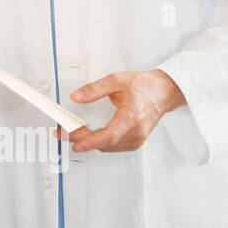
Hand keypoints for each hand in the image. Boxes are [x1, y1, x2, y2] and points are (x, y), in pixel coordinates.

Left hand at [58, 69, 185, 152]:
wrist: (164, 91)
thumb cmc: (145, 86)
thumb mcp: (116, 81)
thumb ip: (94, 89)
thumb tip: (76, 97)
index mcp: (132, 117)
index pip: (109, 135)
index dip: (91, 141)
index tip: (75, 143)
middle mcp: (136, 132)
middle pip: (104, 142)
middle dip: (81, 138)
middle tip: (63, 132)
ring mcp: (137, 139)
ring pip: (108, 146)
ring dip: (89, 141)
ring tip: (72, 131)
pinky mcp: (136, 141)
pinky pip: (114, 146)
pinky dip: (100, 142)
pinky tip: (90, 136)